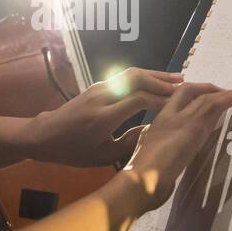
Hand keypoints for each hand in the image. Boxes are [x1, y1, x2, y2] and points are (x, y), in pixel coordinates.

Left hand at [28, 67, 185, 166]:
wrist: (45, 135)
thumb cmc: (73, 151)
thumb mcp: (102, 156)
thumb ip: (129, 144)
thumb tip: (154, 131)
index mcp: (103, 117)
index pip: (138, 100)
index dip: (161, 101)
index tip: (179, 106)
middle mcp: (102, 97)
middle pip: (136, 79)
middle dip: (162, 82)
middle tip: (185, 87)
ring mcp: (99, 88)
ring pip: (132, 74)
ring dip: (155, 75)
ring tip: (178, 79)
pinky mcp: (99, 85)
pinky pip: (125, 77)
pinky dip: (144, 77)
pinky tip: (157, 82)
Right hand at [119, 81, 231, 212]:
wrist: (140, 180)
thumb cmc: (140, 176)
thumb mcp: (150, 160)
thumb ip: (161, 156)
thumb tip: (170, 168)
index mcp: (156, 124)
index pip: (174, 101)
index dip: (191, 94)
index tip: (206, 96)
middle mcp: (167, 117)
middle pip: (188, 92)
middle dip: (207, 89)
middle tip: (226, 92)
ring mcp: (179, 119)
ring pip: (203, 98)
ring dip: (224, 94)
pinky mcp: (192, 126)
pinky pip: (211, 106)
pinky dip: (226, 99)